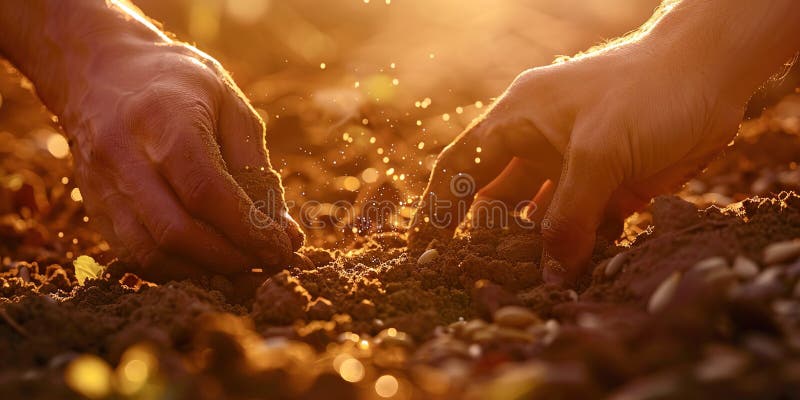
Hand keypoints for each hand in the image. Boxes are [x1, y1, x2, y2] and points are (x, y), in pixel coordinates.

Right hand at [64, 42, 303, 280]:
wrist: (98, 70)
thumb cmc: (178, 84)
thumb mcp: (229, 105)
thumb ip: (256, 167)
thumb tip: (284, 232)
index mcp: (162, 118)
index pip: (206, 191)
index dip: (247, 229)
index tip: (280, 249)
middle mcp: (124, 154)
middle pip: (176, 230)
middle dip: (230, 258)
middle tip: (266, 263)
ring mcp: (102, 184)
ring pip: (151, 251)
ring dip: (204, 271)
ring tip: (242, 267)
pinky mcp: (94, 206)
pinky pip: (134, 254)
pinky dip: (176, 268)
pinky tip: (207, 262)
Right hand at [410, 41, 746, 284]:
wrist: (712, 74)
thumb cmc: (645, 92)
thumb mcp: (598, 152)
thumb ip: (569, 214)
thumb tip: (551, 272)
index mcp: (516, 120)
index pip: (461, 167)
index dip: (436, 208)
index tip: (421, 249)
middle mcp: (536, 143)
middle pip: (496, 199)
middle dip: (486, 238)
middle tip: (473, 278)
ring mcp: (572, 164)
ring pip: (540, 217)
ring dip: (535, 249)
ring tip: (525, 285)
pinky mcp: (607, 183)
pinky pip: (581, 223)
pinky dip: (577, 246)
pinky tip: (575, 271)